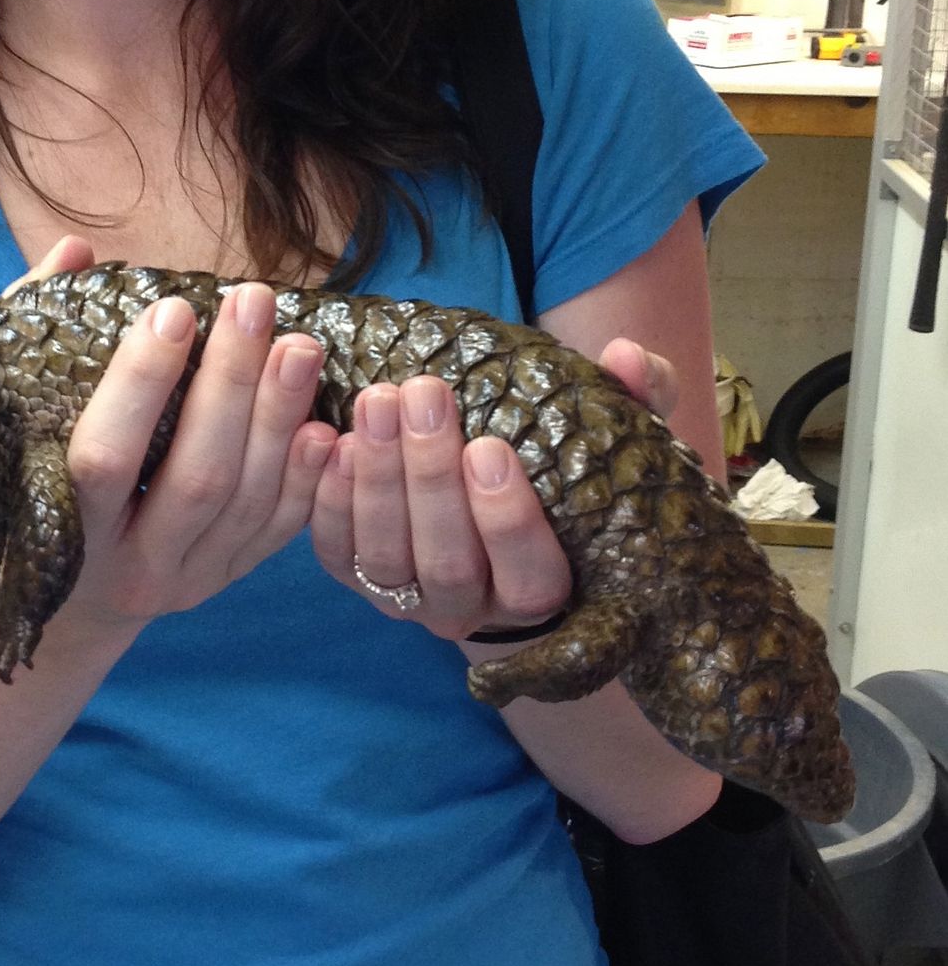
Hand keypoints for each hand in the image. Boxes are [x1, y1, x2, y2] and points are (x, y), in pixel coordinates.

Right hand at [51, 265, 336, 640]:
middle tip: (254, 303)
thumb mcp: (19, 421)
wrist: (70, 607)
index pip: (105, 457)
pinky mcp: (227, 582)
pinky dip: (306, 477)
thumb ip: (40, 333)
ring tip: (300, 345)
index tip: (173, 308)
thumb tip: (76, 253)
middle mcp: (129, 567)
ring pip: (247, 502)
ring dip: (278, 417)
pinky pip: (278, 533)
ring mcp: (186, 581)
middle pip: (197, 476)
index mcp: (62, 532)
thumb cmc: (33, 495)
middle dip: (231, 384)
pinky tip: (325, 424)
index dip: (142, 383)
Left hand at [310, 337, 678, 640]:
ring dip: (377, 479)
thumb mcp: (609, 440)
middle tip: (418, 394)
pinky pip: (336, 554)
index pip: (528, 575)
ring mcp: (409, 601)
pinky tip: (330, 442)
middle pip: (446, 563)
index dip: (506, 519)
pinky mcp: (358, 580)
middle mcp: (473, 610)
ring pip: (386, 557)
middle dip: (429, 476)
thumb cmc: (561, 474)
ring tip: (374, 402)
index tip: (488, 447)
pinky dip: (329, 501)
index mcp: (543, 590)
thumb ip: (635, 398)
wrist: (495, 518)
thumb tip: (624, 355)